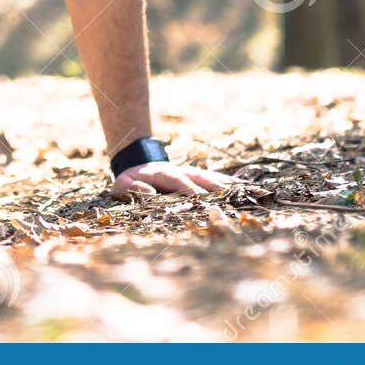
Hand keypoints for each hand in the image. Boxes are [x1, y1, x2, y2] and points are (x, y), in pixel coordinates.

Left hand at [111, 160, 233, 196]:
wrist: (137, 165)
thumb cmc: (129, 182)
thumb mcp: (122, 185)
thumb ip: (133, 188)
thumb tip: (148, 192)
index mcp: (161, 173)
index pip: (177, 180)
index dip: (187, 188)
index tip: (198, 196)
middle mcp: (179, 171)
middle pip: (198, 178)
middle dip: (211, 188)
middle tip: (225, 199)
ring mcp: (188, 173)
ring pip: (208, 177)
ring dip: (222, 185)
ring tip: (239, 193)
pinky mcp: (195, 177)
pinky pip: (212, 179)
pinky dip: (226, 183)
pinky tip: (242, 189)